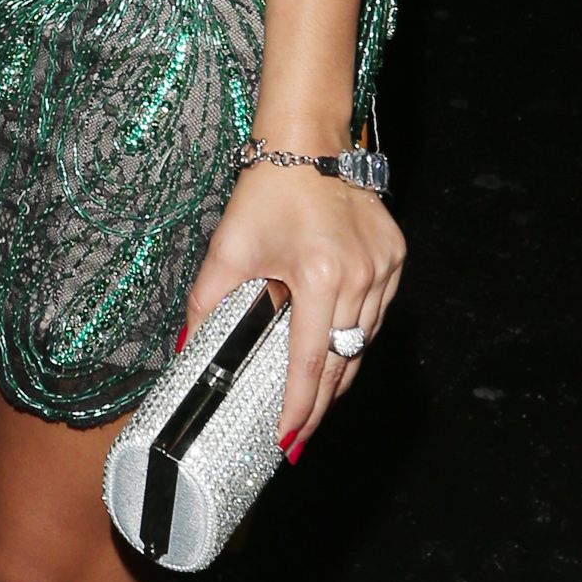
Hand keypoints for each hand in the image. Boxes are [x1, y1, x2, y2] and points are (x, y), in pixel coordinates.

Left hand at [181, 158, 404, 449]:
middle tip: (300, 435)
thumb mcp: (228, 249)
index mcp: (321, 276)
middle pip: (342, 360)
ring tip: (315, 401)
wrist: (308, 145)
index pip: (310, 360)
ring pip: (363, 340)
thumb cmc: (267, 193)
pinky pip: (376, 313)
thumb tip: (186, 347)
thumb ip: (205, 303)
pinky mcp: (394, 256)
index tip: (288, 436)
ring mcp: (383, 266)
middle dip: (320, 404)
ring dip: (339, 371)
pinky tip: (335, 349)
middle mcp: (360, 276)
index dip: (300, 405)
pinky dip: (355, 335)